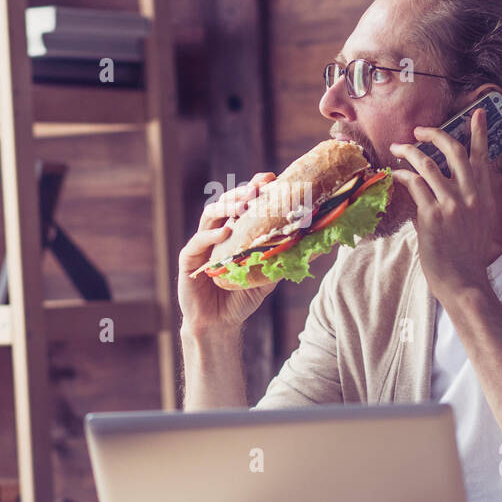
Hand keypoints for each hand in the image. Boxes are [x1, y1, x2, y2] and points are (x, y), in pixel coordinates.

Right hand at [178, 171, 278, 332]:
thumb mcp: (267, 275)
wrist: (220, 323)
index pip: (243, 203)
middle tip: (257, 187)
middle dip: (241, 192)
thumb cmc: (241, 297)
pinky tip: (225, 230)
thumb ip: (280, 257)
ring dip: (226, 206)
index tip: (270, 178)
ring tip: (243, 204)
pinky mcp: (189, 259)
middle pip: (226, 203)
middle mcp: (216, 232)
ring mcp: (201, 244)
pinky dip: (211, 235)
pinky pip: (197, 242)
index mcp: (234, 231)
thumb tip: (312, 244)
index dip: (254, 188)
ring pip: (209, 216)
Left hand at [389, 109, 496, 306]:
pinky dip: (403, 175)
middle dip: (435, 134)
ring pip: (429, 164)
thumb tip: (447, 183)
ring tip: (399, 148)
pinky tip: (396, 174)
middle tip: (420, 129)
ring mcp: (452, 204)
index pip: (481, 157)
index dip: (478, 133)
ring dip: (410, 151)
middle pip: (454, 151)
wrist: (463, 280)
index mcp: (483, 196)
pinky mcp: (432, 215)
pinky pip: (415, 185)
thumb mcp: (478, 222)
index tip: (476, 112)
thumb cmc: (467, 254)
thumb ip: (467, 199)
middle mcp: (470, 196)